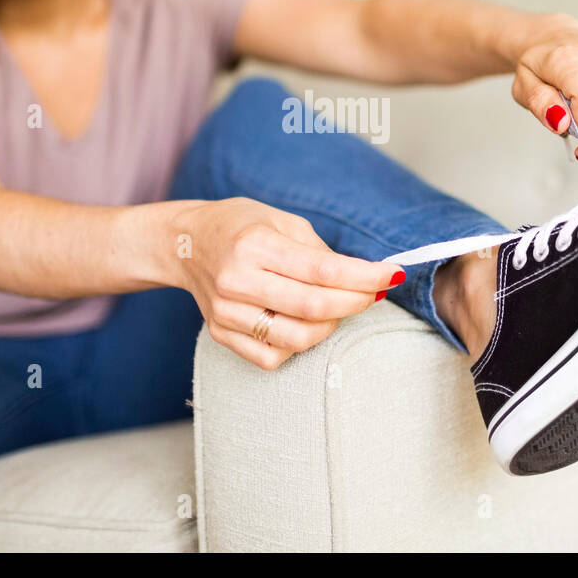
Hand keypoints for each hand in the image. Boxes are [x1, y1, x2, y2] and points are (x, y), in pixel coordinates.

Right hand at [171, 197, 404, 369]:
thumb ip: (320, 252)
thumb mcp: (282, 221)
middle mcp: (237, 280)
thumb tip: (363, 279)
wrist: (185, 244)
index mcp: (254, 244)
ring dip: (330, 325)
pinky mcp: (220, 334)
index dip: (365, 277)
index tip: (392, 274)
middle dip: (356, 302)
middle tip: (373, 293)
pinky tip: (302, 322)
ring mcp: (226, 312)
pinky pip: (272, 356)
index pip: (323, 270)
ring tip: (336, 306)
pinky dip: (298, 345)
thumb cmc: (240, 226)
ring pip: (297, 338)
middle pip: (314, 307)